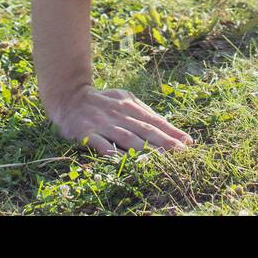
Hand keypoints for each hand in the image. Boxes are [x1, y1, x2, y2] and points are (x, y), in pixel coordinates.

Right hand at [49, 84, 193, 156]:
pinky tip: (122, 161)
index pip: (155, 120)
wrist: (69, 97)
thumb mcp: (124, 99)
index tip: (187, 142)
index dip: (171, 131)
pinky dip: (112, 151)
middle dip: (164, 141)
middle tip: (180, 152)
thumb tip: (168, 127)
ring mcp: (103, 123)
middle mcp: (119, 113)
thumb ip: (144, 112)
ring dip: (144, 149)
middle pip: (145, 129)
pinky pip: (101, 143)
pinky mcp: (87, 132)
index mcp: (130, 105)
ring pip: (127, 137)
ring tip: (160, 159)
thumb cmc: (103, 101)